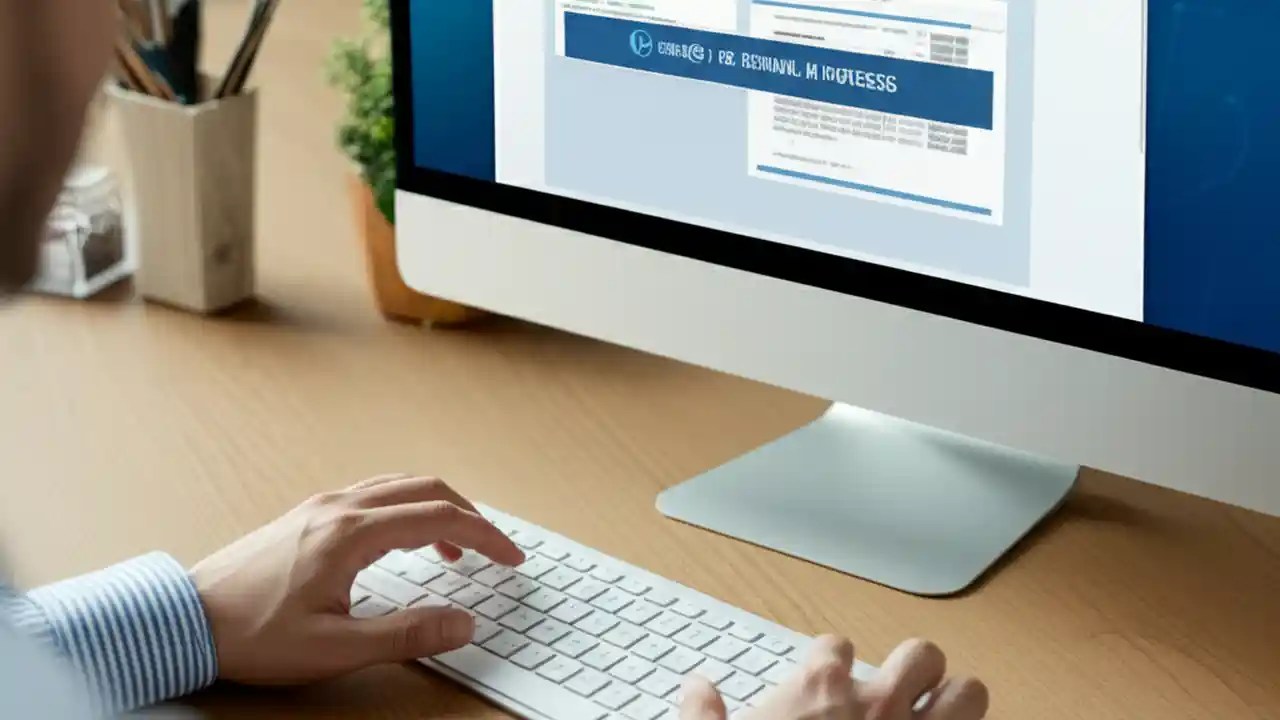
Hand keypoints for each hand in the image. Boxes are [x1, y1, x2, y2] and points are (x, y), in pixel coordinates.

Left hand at [190, 474, 524, 684]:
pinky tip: (404, 537)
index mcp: (351, 534)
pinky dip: (407, 507)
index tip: (510, 557)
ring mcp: (321, 505)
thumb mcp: (335, 648)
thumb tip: (462, 623)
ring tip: (457, 547)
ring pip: (399, 486)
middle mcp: (339, 507)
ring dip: (438, 507)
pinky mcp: (307, 514)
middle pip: (425, 489)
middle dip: (471, 515)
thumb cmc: (252, 634)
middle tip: (494, 548)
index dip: (486, 536)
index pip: (440, 518)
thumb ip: (406, 635)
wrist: (186, 620)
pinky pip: (374, 493)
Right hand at [681, 636, 987, 719]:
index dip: (832, 665)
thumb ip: (702, 717)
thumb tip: (696, 690)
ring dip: (957, 703)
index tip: (828, 686)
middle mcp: (877, 705)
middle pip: (921, 655)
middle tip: (900, 696)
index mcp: (819, 691)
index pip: (837, 646)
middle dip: (916, 671)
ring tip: (940, 719)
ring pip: (969, 693)